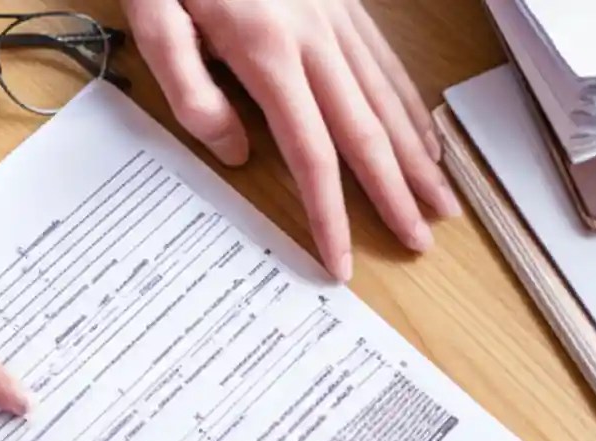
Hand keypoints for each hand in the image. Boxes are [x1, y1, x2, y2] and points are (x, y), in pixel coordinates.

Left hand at [123, 0, 461, 280]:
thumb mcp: (155, 21)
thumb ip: (191, 90)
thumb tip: (239, 152)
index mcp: (268, 50)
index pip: (311, 152)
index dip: (330, 213)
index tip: (341, 260)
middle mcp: (316, 37)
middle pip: (366, 132)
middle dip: (394, 195)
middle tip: (420, 242)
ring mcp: (336, 16)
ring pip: (388, 96)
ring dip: (416, 155)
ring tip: (440, 200)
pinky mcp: (342, 2)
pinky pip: (385, 61)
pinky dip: (410, 104)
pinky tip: (423, 132)